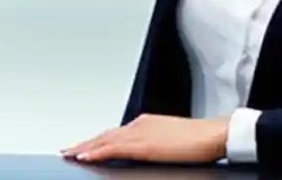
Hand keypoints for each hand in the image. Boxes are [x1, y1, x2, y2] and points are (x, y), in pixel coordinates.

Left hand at [62, 114, 228, 164]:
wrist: (214, 134)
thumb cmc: (201, 139)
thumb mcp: (173, 141)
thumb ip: (156, 144)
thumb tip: (149, 153)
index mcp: (145, 124)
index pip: (115, 133)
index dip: (98, 140)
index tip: (85, 146)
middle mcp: (138, 125)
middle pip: (105, 135)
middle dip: (86, 143)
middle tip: (68, 150)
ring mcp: (139, 133)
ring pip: (103, 141)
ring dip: (85, 148)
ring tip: (69, 154)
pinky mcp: (142, 145)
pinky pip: (112, 149)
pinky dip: (96, 152)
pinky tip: (85, 157)